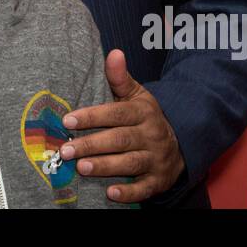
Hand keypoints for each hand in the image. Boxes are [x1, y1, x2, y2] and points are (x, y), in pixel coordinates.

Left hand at [60, 49, 185, 203]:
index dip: (92, 116)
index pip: (116, 113)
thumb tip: (114, 52)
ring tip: (81, 168)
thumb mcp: (136, 95)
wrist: (180, 143)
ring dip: (106, 166)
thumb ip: (120, 78)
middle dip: (92, 145)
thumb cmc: (145, 117)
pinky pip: (145, 188)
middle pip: (120, 140)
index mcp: (143, 112)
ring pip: (130, 163)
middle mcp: (151, 135)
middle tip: (66, 150)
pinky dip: (129, 192)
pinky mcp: (159, 181)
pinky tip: (110, 194)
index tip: (67, 120)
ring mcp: (156, 159)